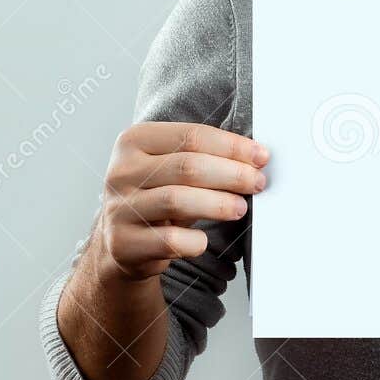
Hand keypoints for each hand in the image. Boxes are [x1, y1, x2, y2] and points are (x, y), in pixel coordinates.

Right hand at [93, 121, 268, 281]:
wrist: (122, 243)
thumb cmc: (158, 197)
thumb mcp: (173, 169)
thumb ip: (206, 157)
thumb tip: (256, 157)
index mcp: (134, 141)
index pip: (191, 136)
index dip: (232, 146)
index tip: (261, 157)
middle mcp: (121, 171)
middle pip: (188, 166)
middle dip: (232, 174)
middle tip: (257, 183)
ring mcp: (119, 207)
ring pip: (177, 200)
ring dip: (218, 204)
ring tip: (239, 208)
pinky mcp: (123, 243)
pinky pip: (169, 240)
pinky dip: (194, 240)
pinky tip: (203, 240)